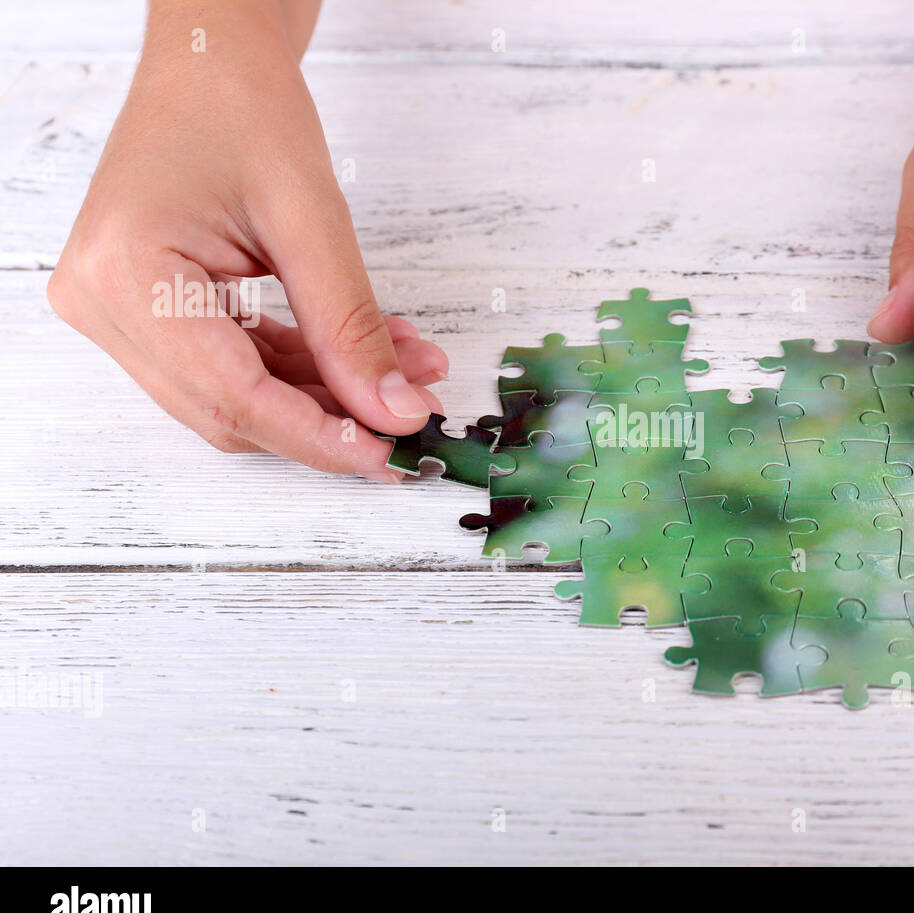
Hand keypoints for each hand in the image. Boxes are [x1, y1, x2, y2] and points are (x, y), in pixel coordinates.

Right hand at [47, 1, 445, 481]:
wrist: (208, 57)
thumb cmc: (242, 106)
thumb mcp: (311, 219)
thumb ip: (350, 326)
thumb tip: (394, 410)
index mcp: (127, 272)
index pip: (232, 394)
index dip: (318, 435)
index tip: (389, 452)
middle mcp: (103, 301)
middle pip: (228, 409)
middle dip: (329, 420)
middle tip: (409, 419)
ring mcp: (117, 309)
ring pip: (233, 397)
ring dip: (324, 396)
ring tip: (406, 375)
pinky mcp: (146, 309)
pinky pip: (230, 366)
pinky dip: (300, 370)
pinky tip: (366, 357)